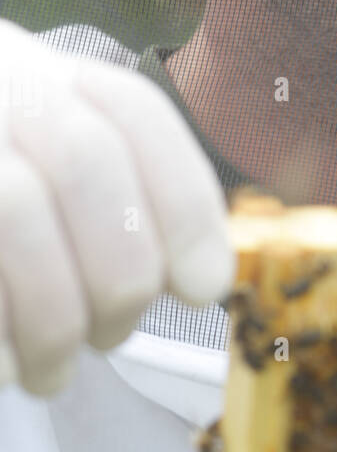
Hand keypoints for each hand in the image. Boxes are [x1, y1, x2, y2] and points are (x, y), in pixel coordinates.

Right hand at [0, 19, 234, 394]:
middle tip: (110, 336)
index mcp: (41, 79)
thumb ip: (130, 201)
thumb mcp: (54, 161)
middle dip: (117, 272)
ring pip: (15, 206)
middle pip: (82, 159)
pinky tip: (4, 366)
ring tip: (52, 372)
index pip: (132, 114)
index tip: (202, 286)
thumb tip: (202, 276)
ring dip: (50, 321)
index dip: (182, 203)